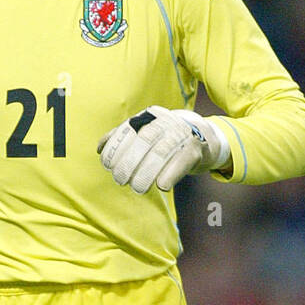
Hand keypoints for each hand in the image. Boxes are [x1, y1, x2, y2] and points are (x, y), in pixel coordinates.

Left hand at [97, 105, 229, 193]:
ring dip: (147, 172)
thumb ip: (124, 138)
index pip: (128, 129)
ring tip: (137, 188)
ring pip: (162, 151)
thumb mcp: (145, 134)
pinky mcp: (197, 148)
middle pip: (144, 140)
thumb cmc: (167, 140)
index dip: (115, 148)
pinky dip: (171, 174)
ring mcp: (183, 133)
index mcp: (149, 116)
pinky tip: (162, 186)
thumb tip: (100, 148)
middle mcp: (166, 121)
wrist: (204, 139)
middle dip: (129, 162)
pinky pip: (182, 160)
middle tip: (120, 180)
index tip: (107, 166)